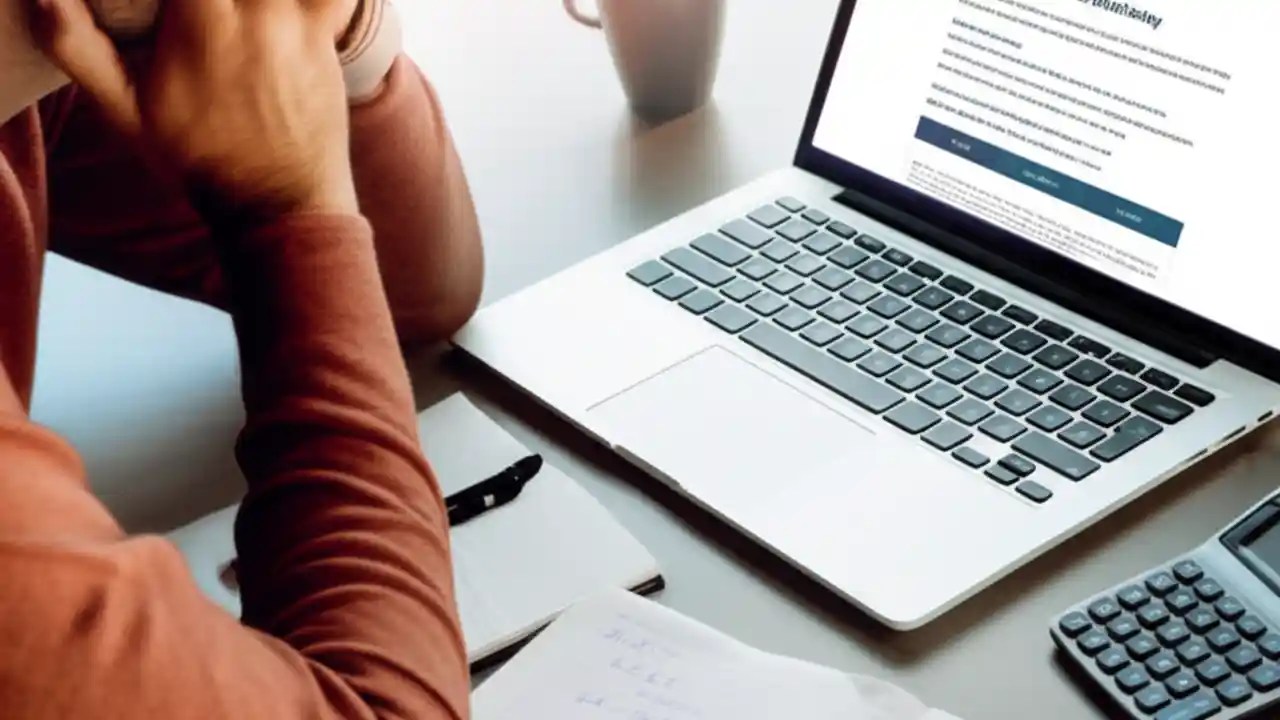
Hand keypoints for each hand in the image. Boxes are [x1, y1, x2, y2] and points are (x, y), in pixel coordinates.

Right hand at [29, 0, 359, 224]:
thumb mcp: (126, 112)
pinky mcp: (327, 36)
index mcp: (202, 19)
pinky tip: (285, 11)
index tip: (163, 9)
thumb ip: (79, 47)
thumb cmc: (199, 161)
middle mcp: (258, 10)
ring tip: (233, 13)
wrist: (279, 206)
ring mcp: (300, 21)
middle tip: (197, 14)